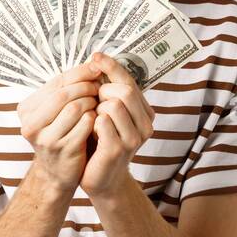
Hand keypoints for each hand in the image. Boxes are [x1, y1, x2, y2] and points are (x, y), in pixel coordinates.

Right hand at [16, 61, 102, 192]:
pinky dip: (95, 118)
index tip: (96, 67)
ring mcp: (46, 139)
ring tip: (96, 103)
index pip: (55, 82)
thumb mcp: (54, 111)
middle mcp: (31, 124)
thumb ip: (67, 88)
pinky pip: (85, 125)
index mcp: (26, 110)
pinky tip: (97, 119)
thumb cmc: (59, 134)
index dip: (78, 73)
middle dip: (85, 87)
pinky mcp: (63, 150)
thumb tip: (93, 62)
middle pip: (63, 94)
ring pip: (75, 108)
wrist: (57, 172)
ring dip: (91, 102)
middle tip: (98, 87)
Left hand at [80, 51, 154, 197]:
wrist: (101, 179)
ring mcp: (134, 139)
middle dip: (103, 91)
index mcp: (145, 113)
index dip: (112, 66)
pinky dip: (92, 121)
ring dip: (97, 108)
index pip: (130, 81)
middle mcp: (145, 125)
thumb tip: (97, 60)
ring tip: (94, 120)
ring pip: (113, 104)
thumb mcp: (108, 114)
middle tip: (94, 103)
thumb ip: (108, 91)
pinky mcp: (117, 150)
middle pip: (125, 90)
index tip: (95, 56)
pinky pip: (102, 121)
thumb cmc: (101, 142)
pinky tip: (91, 131)